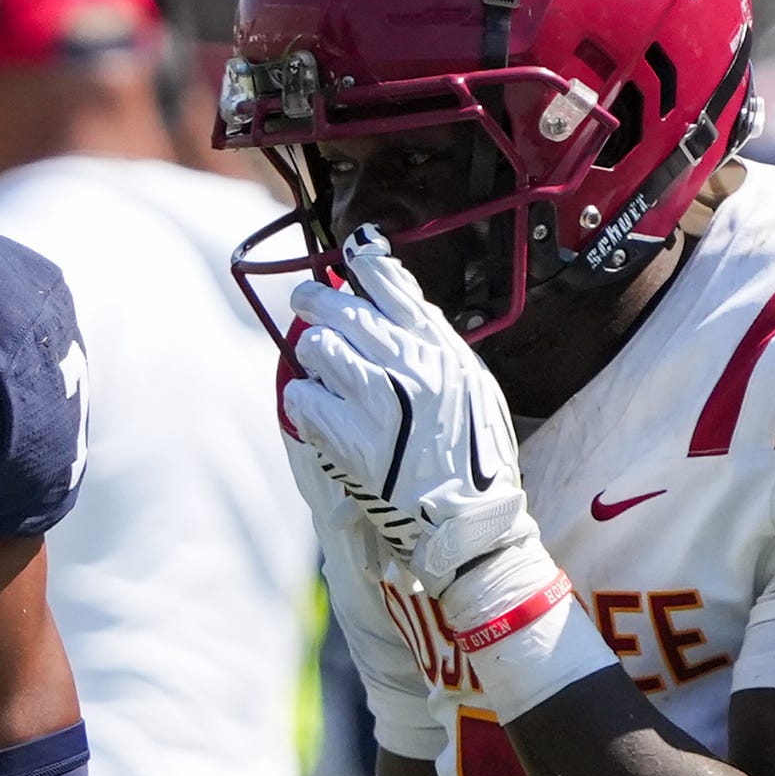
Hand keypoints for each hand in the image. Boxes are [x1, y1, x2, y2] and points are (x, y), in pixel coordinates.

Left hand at [282, 231, 536, 603]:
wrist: (469, 523)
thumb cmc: (472, 457)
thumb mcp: (472, 385)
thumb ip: (436, 343)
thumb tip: (401, 299)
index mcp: (441, 351)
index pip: (393, 286)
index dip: (364, 262)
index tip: (350, 252)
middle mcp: (408, 367)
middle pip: (341, 309)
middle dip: (314, 301)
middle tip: (304, 303)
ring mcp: (375, 402)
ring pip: (316, 347)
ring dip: (313, 356)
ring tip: (321, 372)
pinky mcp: (347, 438)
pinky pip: (301, 397)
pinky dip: (303, 401)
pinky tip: (316, 411)